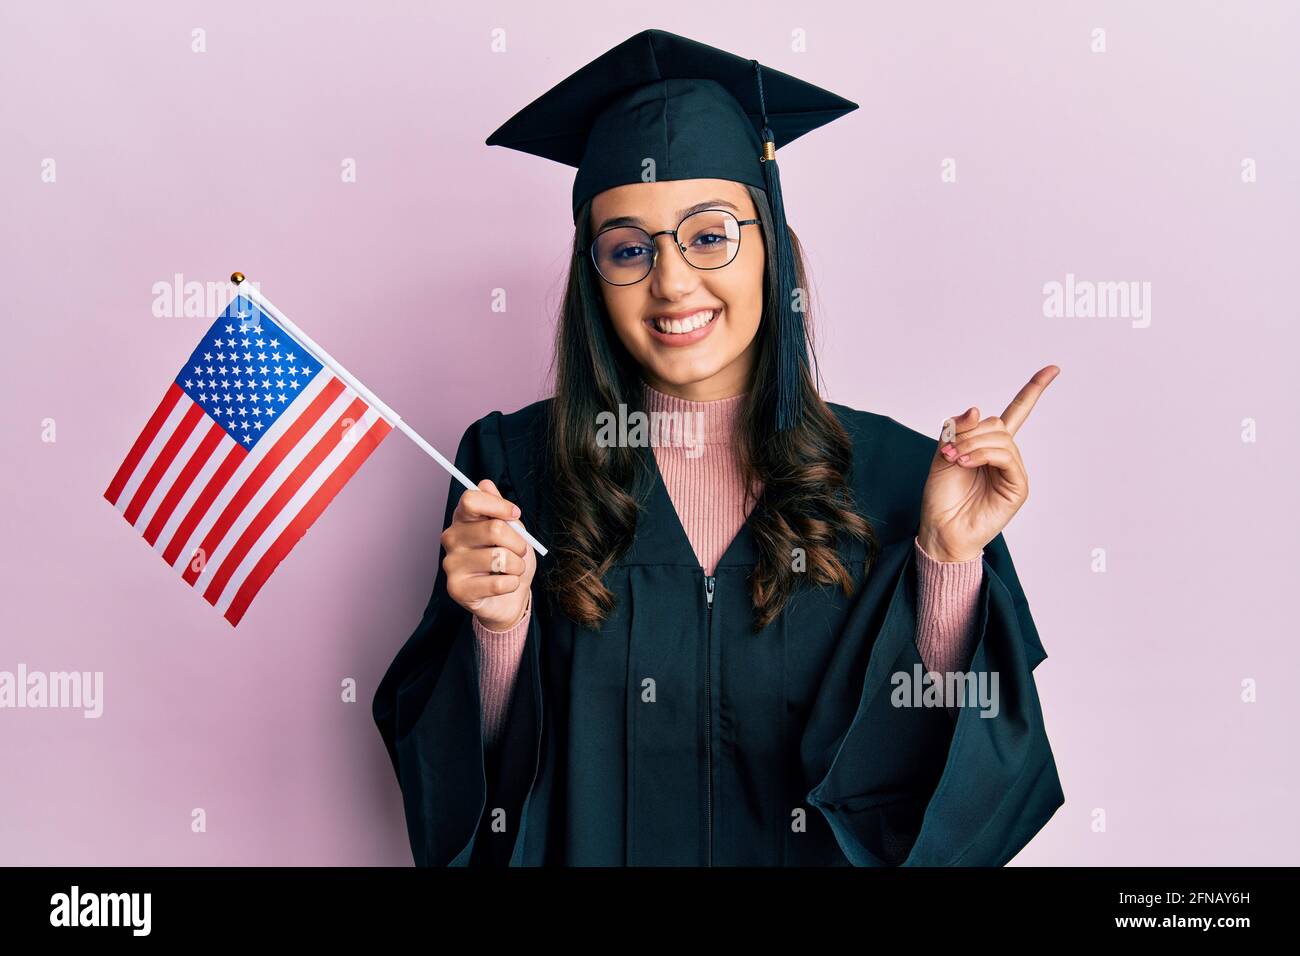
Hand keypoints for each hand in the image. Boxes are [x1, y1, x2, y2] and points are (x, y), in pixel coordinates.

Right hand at [441, 478, 536, 630]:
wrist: (509, 598)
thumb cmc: (510, 560)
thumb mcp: (513, 530)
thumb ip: (499, 509)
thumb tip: (486, 483)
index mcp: (463, 519)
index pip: (471, 499)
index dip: (499, 506)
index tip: (515, 515)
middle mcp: (451, 538)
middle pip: (493, 528)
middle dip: (518, 542)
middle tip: (521, 551)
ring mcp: (451, 563)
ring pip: (499, 557)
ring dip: (517, 566)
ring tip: (513, 570)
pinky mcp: (456, 589)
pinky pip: (498, 582)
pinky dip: (512, 584)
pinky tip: (506, 585)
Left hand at [917, 365, 1059, 562]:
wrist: (941, 529)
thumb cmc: (941, 497)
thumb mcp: (942, 455)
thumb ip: (956, 430)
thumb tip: (976, 409)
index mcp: (988, 446)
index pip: (1016, 413)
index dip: (1033, 390)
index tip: (1052, 369)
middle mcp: (1004, 457)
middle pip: (998, 424)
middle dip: (970, 432)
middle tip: (949, 449)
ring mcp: (1012, 472)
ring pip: (1001, 438)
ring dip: (973, 443)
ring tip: (955, 458)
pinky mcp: (1017, 487)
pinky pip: (1006, 457)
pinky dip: (984, 454)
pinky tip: (966, 463)